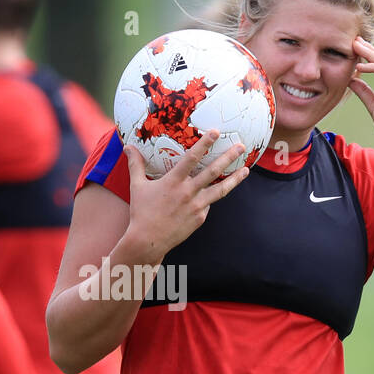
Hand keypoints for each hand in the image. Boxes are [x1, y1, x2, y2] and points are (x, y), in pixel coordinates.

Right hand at [125, 130, 248, 258]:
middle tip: (241, 146)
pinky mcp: (200, 218)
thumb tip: (128, 147)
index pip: (192, 158)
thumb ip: (135, 165)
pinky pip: (208, 204)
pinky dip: (210, 198)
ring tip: (246, 170)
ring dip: (234, 178)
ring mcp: (197, 206)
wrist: (148, 241)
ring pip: (220, 190)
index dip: (205, 143)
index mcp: (173, 181)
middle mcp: (188, 192)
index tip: (216, 132)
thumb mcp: (137, 186)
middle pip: (213, 171)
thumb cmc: (141, 212)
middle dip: (228, 157)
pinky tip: (213, 193)